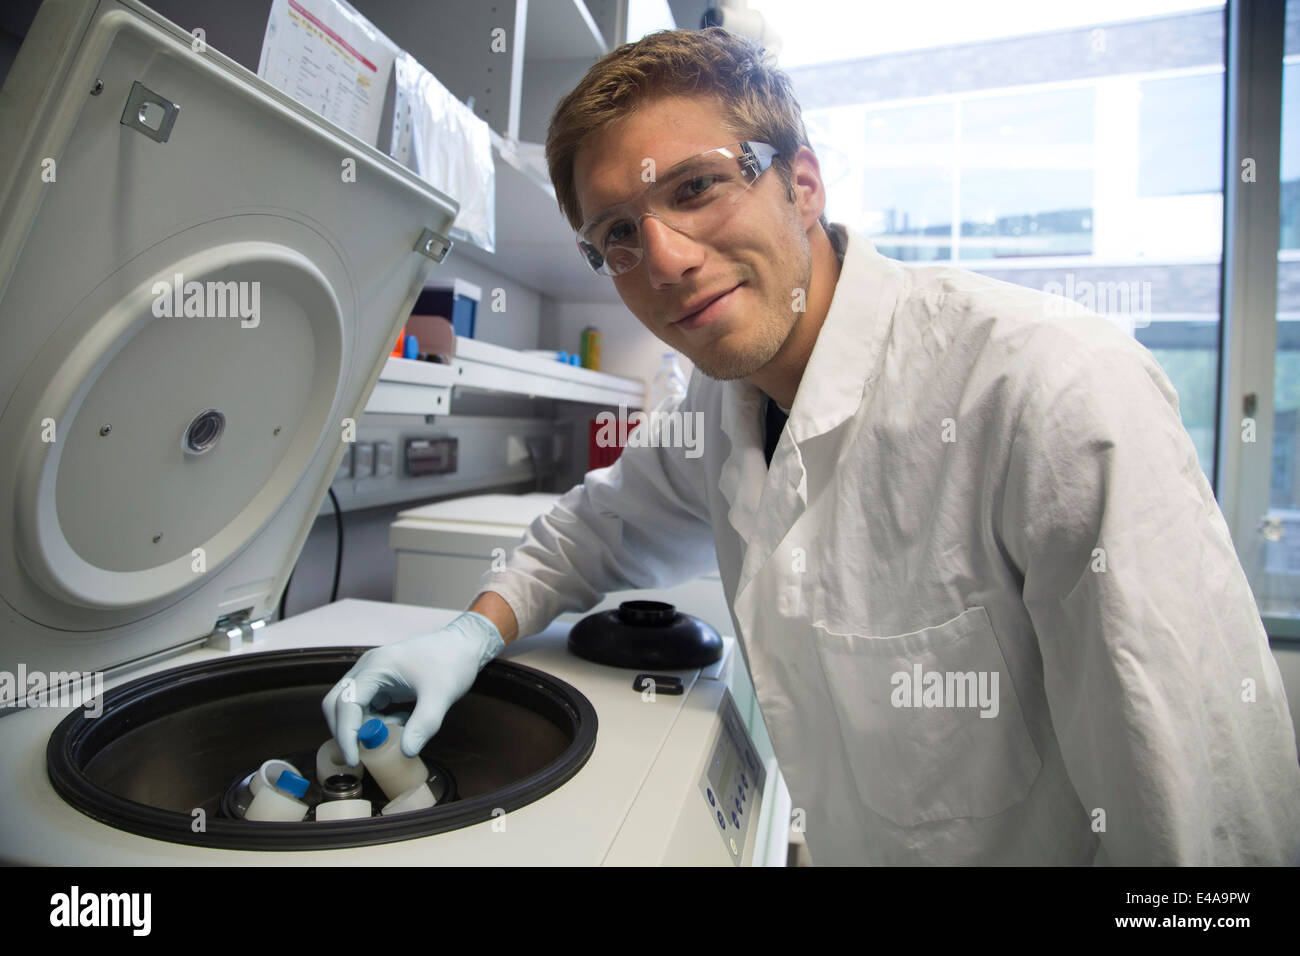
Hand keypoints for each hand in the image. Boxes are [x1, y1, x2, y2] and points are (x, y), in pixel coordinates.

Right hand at [322, 611, 504, 764]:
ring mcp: (372, 674)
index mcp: (377, 666)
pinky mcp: (381, 682)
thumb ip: (423, 724)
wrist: (464, 645)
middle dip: (347, 731)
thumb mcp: (441, 696)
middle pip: (337, 704)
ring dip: (365, 726)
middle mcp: (368, 668)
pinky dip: (376, 721)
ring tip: (396, 731)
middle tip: (364, 753)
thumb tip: (405, 752)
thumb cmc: (452, 663)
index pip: (346, 703)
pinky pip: (366, 706)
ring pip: (350, 707)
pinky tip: (401, 722)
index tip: (354, 758)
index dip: (346, 733)